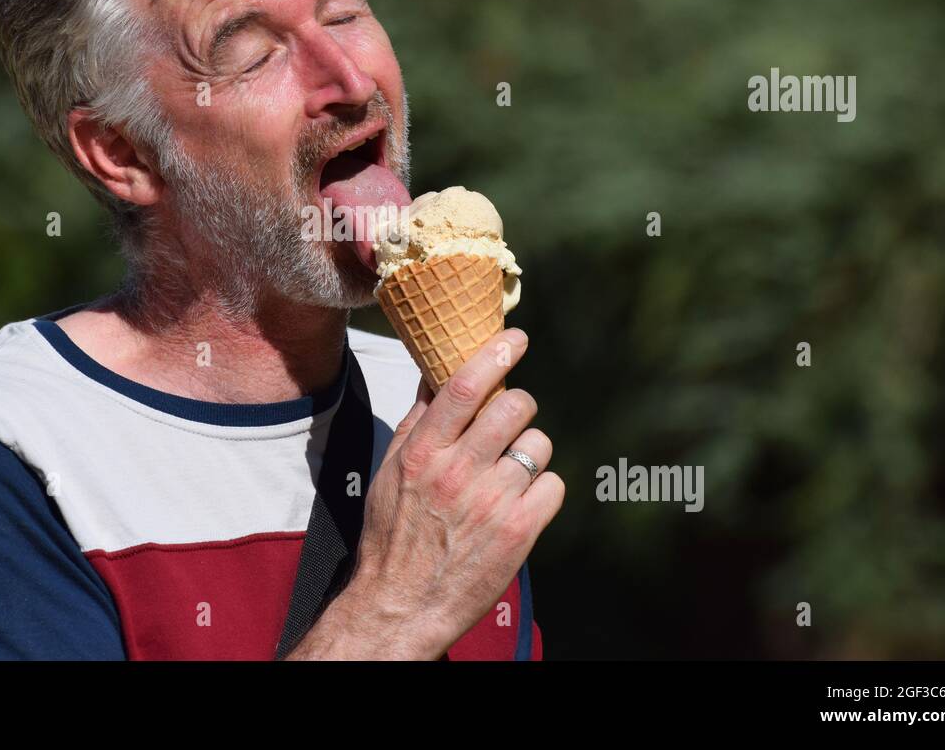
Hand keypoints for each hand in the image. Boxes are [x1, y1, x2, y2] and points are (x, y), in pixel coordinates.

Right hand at [345, 328, 563, 657]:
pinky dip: (542, 489)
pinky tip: (521, 501)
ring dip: (529, 452)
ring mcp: (492, 502)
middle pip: (513, 407)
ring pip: (538, 445)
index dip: (495, 354)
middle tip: (511, 419)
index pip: (464, 386)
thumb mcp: (390, 470)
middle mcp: (458, 472)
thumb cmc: (393, 536)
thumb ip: (417, 421)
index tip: (515, 339)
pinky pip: (554, 485)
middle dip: (519, 406)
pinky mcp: (520, 531)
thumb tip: (433, 375)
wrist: (401, 604)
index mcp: (423, 453)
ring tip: (510, 472)